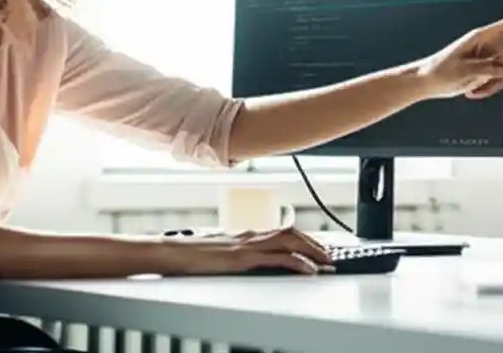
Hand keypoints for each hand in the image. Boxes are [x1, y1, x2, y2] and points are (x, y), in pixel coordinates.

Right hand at [168, 226, 333, 275]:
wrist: (171, 252)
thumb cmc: (190, 255)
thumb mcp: (219, 253)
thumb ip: (236, 254)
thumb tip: (249, 260)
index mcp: (247, 236)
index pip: (283, 232)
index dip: (304, 239)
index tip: (319, 248)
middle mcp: (250, 237)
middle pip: (291, 233)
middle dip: (314, 244)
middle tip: (331, 256)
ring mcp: (247, 246)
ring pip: (289, 241)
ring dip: (312, 250)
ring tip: (327, 262)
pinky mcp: (243, 258)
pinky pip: (277, 259)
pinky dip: (297, 263)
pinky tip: (309, 271)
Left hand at [417, 1, 502, 98]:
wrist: (428, 82)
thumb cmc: (441, 70)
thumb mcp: (464, 69)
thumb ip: (490, 68)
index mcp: (482, 36)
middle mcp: (488, 45)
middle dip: (498, 73)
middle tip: (476, 77)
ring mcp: (489, 58)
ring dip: (492, 84)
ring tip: (472, 87)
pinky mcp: (487, 70)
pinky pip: (500, 82)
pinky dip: (488, 89)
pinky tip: (472, 91)